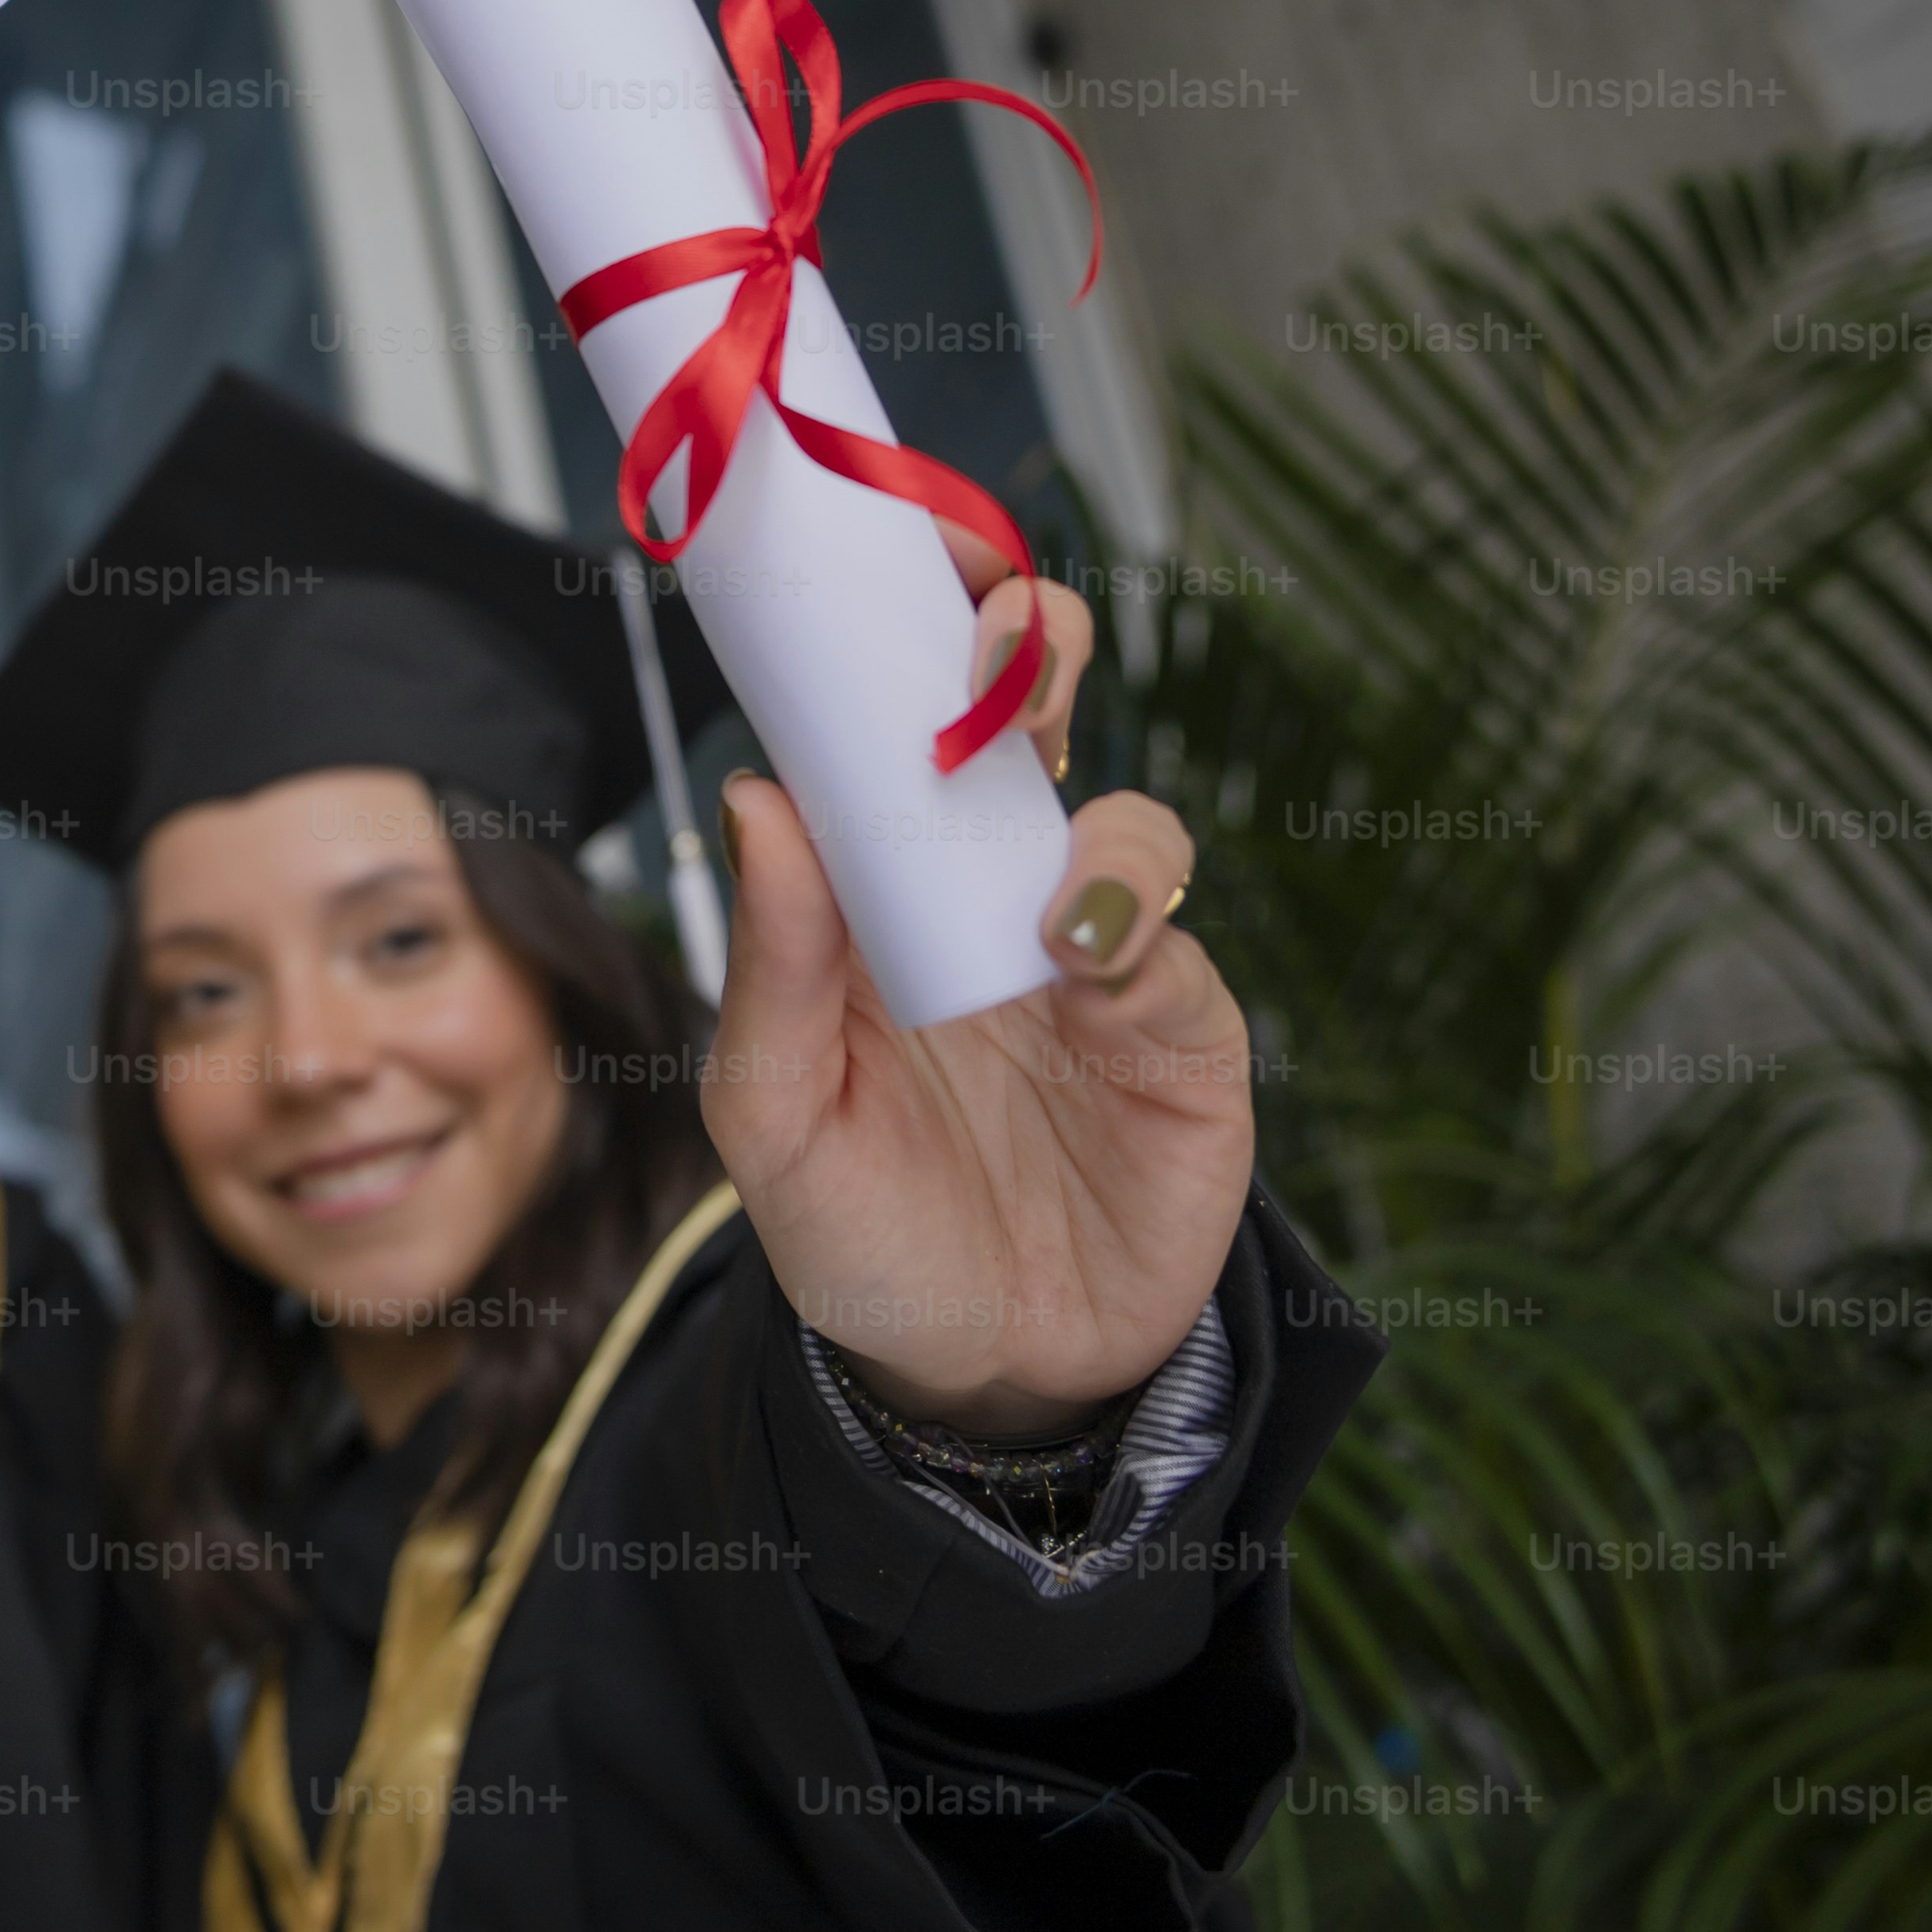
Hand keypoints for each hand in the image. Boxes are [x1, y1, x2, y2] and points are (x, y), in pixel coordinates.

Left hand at [696, 570, 1255, 1434]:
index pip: (888, 724)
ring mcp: (1091, 957)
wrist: (976, 1378)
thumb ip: (770, 965)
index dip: (898, 629)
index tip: (890, 553)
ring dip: (1085, 809)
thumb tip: (754, 795)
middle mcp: (987, 895)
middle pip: (1025, 724)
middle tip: (998, 624)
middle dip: (1022, 644)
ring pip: (1120, 819)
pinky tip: (1084, 951)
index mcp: (873, 892)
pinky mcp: (1177, 1033)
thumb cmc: (859, 1233)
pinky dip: (1133, 923)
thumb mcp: (774, 1113)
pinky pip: (1167, 945)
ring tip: (1044, 880)